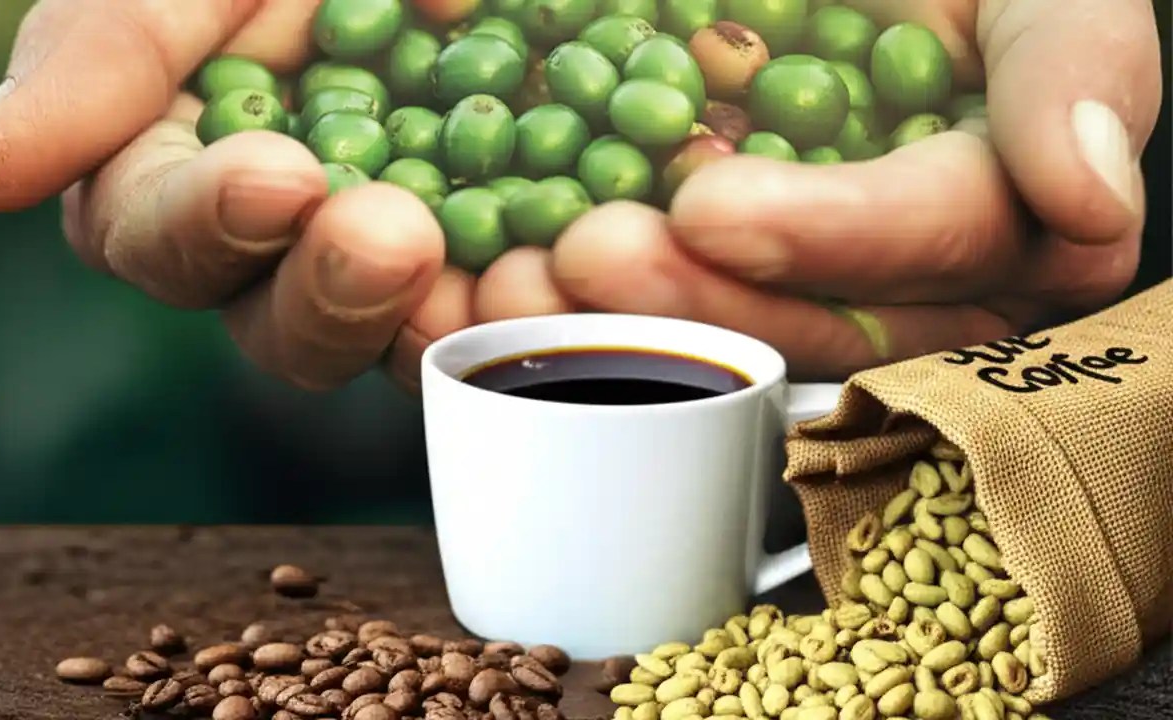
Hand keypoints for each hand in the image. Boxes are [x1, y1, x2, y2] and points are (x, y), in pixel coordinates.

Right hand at [0, 0, 572, 391]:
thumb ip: (101, 60)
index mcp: (187, 183)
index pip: (168, 235)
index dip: (210, 222)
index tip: (271, 178)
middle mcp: (289, 251)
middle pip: (288, 323)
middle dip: (332, 288)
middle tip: (386, 234)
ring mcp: (407, 262)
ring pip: (411, 335)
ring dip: (453, 316)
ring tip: (509, 274)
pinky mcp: (512, 252)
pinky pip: (527, 301)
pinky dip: (555, 296)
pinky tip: (592, 267)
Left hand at [551, 0, 1162, 379]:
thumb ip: (1073, 64)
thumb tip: (1089, 196)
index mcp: (1002, 209)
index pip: (938, 236)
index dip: (832, 235)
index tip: (709, 204)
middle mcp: (908, 278)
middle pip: (814, 325)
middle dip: (695, 303)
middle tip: (582, 258)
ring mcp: (800, 290)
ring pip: (726, 343)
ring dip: (616, 330)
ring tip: (515, 290)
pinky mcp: (708, 286)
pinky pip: (647, 321)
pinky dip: (571, 315)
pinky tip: (492, 296)